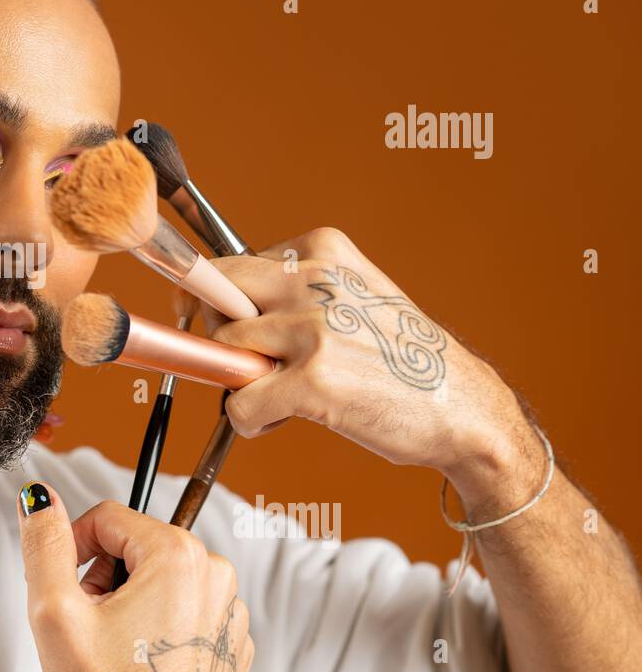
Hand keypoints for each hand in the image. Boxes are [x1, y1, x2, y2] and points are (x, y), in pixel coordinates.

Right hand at [18, 482, 252, 671]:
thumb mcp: (56, 611)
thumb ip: (45, 544)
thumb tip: (39, 498)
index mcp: (178, 555)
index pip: (107, 516)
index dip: (74, 548)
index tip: (66, 586)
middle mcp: (214, 575)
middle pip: (136, 546)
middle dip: (104, 579)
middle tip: (89, 623)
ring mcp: (227, 610)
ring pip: (160, 579)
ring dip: (131, 603)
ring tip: (115, 647)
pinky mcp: (229, 641)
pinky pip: (185, 611)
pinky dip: (159, 627)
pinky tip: (141, 659)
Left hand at [204, 227, 541, 485]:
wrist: (464, 406)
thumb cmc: (398, 357)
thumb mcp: (351, 294)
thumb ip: (290, 290)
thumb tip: (207, 300)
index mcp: (322, 250)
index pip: (232, 264)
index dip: (216, 300)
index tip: (213, 320)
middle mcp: (315, 280)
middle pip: (214, 296)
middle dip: (215, 331)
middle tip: (240, 361)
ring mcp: (313, 330)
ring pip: (223, 352)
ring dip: (238, 383)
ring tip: (279, 395)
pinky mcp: (313, 382)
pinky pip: (239, 404)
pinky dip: (248, 421)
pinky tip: (278, 421)